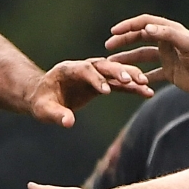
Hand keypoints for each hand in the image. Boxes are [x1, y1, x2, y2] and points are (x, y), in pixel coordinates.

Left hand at [26, 57, 152, 127]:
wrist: (44, 97)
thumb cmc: (41, 102)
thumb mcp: (44, 110)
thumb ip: (56, 115)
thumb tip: (69, 122)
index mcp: (68, 69)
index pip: (85, 70)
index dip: (96, 79)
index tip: (106, 91)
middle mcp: (83, 68)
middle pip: (104, 66)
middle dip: (118, 72)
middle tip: (132, 80)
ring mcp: (93, 74)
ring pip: (115, 73)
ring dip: (130, 77)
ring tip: (146, 85)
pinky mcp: (101, 83)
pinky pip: (119, 84)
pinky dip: (132, 88)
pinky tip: (147, 93)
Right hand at [104, 15, 188, 94]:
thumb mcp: (186, 44)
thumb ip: (167, 34)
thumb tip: (146, 28)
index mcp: (170, 31)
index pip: (145, 23)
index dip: (128, 26)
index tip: (113, 32)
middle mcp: (168, 42)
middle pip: (140, 38)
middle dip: (123, 41)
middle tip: (108, 47)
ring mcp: (168, 58)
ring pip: (143, 57)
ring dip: (128, 60)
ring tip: (113, 65)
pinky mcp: (170, 73)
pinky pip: (151, 74)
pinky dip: (140, 78)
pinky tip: (128, 83)